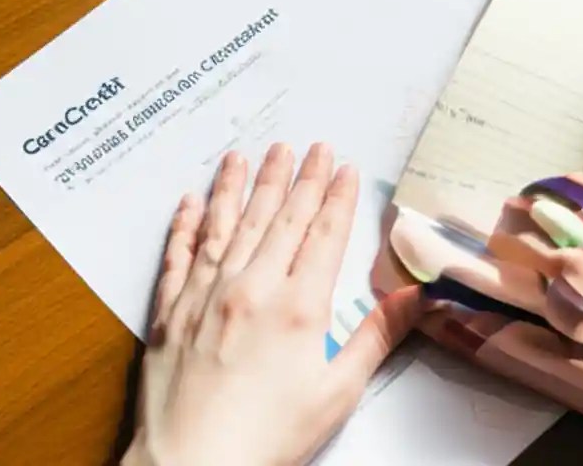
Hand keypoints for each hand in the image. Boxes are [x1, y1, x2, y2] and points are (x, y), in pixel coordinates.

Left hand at [124, 143, 422, 465]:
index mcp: (297, 307)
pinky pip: (179, 254)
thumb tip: (413, 297)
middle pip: (279, 219)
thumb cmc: (266, 438)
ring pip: (227, 225)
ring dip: (240, 185)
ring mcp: (205, 295)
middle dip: (298, 178)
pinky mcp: (170, 311)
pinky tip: (193, 201)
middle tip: (308, 146)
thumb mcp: (337, 393)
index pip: (323, 235)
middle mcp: (250, 288)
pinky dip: (186, 224)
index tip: (344, 168)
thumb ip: (375, 337)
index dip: (336, 197)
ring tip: (249, 154)